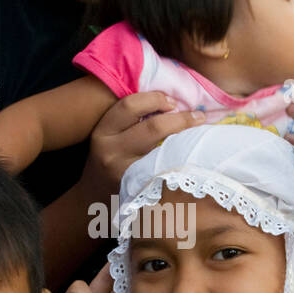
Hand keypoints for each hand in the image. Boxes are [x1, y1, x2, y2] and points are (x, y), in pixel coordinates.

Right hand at [80, 92, 203, 199]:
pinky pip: (166, 171)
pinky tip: (193, 155)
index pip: (130, 106)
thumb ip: (131, 117)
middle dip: (181, 119)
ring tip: (201, 133)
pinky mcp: (139, 189)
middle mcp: (111, 152)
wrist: (93, 193)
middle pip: (153, 128)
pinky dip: (183, 160)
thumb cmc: (108, 156)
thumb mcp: (109, 134)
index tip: (173, 101)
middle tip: (198, 116)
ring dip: (187, 139)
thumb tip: (172, 100)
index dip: (155, 99)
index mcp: (103, 132)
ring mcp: (126, 173)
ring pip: (164, 152)